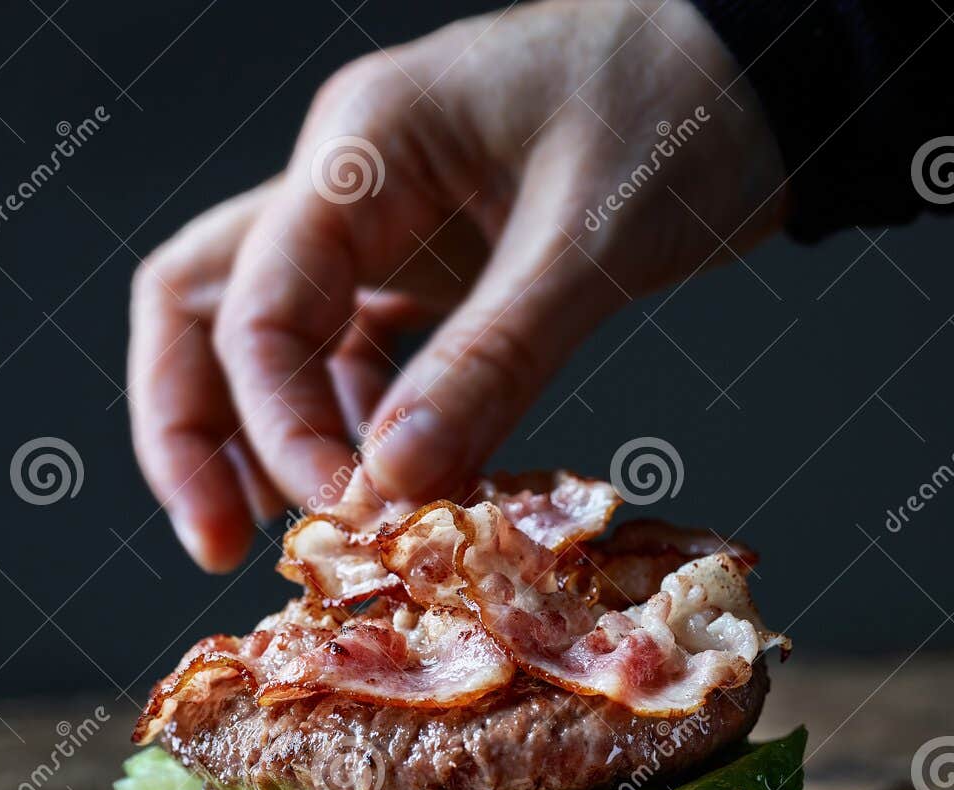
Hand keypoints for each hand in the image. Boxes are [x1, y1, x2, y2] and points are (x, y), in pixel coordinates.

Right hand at [130, 0, 787, 570]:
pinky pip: (360, 357)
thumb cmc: (682, 111)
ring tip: (316, 539)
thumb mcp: (588, 239)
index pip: (254, 300)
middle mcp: (349, 185)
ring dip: (275, 439)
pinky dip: (362, 427)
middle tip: (219, 545)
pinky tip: (391, 491)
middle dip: (195, 429)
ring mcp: (385, 228)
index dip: (274, 424)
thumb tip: (394, 481)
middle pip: (207, 307)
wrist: (758, 79)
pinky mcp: (433, 270)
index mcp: (363, 148)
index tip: (345, 512)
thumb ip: (491, 361)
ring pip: (273, 339)